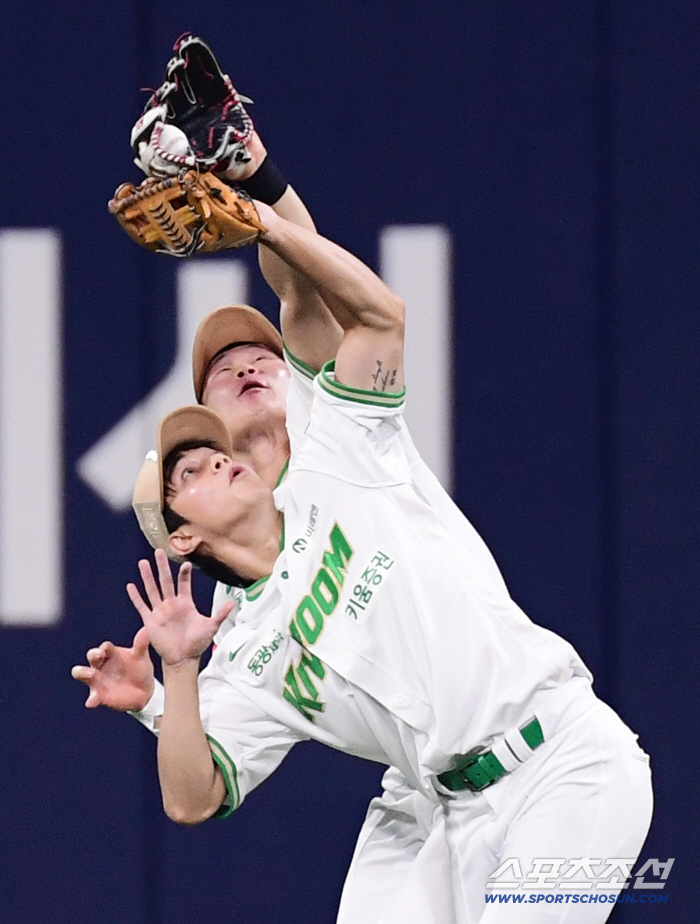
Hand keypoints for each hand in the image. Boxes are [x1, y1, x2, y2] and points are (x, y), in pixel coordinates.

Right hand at [71, 626, 153, 710]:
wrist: (144, 690)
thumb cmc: (139, 668)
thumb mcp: (141, 656)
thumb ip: (141, 644)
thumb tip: (147, 629)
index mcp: (111, 653)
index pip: (105, 647)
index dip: (105, 647)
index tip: (106, 648)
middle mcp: (101, 664)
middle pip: (91, 656)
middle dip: (93, 655)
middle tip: (98, 656)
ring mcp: (98, 679)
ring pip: (82, 673)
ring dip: (83, 672)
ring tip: (89, 674)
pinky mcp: (98, 695)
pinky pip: (92, 697)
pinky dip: (91, 699)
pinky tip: (92, 702)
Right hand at [126, 550, 233, 667]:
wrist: (183, 659)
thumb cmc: (197, 643)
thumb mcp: (211, 627)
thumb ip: (220, 614)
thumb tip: (233, 603)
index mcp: (185, 603)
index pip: (184, 583)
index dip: (185, 574)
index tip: (186, 563)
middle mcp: (171, 604)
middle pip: (165, 581)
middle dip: (162, 566)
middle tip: (159, 551)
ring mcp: (160, 611)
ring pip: (152, 589)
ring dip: (147, 576)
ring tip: (143, 562)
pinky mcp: (150, 621)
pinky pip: (142, 606)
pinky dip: (136, 597)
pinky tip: (131, 586)